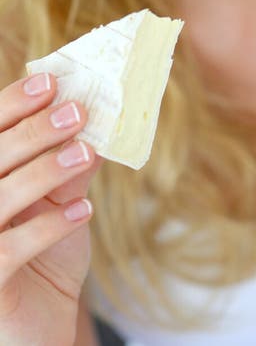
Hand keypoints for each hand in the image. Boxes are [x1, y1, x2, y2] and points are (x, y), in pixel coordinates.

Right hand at [0, 72, 103, 345]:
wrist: (39, 325)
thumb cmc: (45, 254)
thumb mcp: (60, 200)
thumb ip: (71, 160)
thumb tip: (100, 113)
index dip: (11, 103)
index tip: (49, 80)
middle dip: (32, 132)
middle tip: (76, 112)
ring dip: (43, 171)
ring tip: (85, 153)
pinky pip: (7, 251)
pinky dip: (46, 227)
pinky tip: (82, 209)